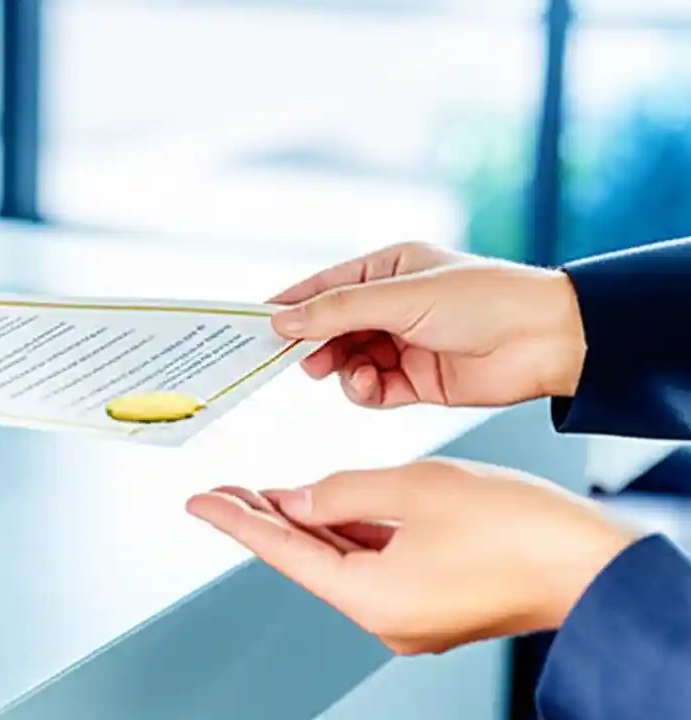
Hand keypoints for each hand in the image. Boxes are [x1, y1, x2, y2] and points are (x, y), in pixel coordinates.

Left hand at [187, 460, 638, 654]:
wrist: (592, 567)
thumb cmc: (516, 530)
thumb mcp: (414, 489)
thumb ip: (345, 492)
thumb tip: (301, 499)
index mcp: (370, 596)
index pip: (282, 552)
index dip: (236, 521)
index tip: (199, 502)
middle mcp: (383, 616)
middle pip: (306, 559)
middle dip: (264, 520)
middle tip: (223, 489)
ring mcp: (408, 615)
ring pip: (339, 561)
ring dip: (304, 525)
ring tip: (263, 491)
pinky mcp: (432, 603)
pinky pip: (373, 565)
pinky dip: (345, 535)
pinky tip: (324, 508)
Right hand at [269, 242, 585, 407]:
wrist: (548, 342)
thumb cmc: (485, 299)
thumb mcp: (400, 296)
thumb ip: (337, 311)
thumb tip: (282, 320)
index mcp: (388, 269)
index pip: (323, 287)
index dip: (289, 305)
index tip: (255, 325)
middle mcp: (392, 305)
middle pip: (330, 328)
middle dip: (313, 345)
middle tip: (299, 360)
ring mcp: (403, 344)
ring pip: (346, 362)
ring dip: (341, 370)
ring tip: (348, 372)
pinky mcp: (416, 381)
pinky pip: (372, 389)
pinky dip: (365, 390)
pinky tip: (373, 386)